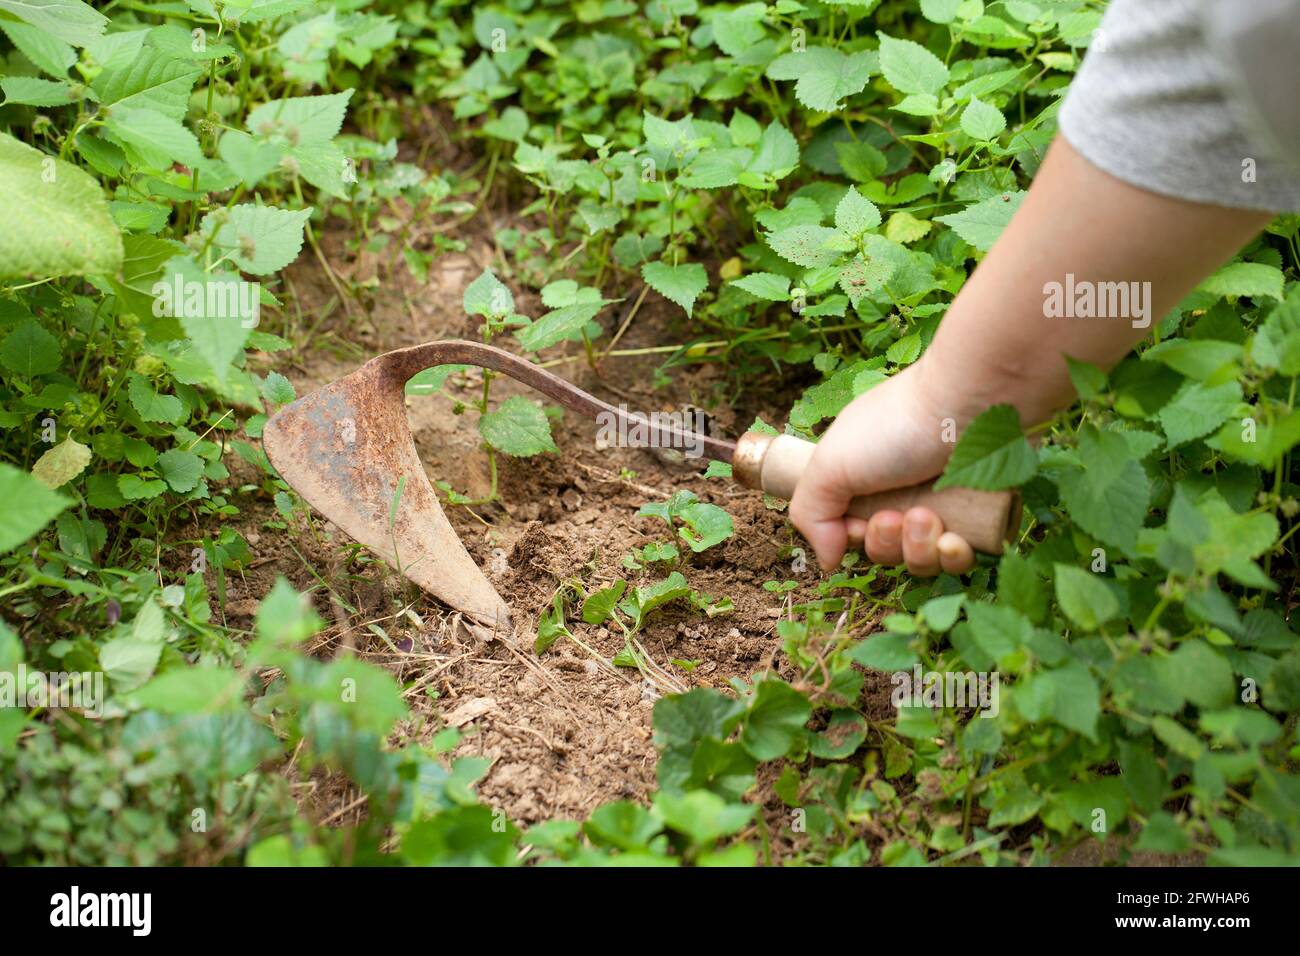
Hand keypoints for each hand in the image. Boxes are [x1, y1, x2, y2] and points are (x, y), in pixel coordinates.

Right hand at [787, 360, 974, 576]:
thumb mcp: (830, 463)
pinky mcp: (979, 518)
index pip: (849, 531)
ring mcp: (942, 506)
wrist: (970, 403)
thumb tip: (827, 560)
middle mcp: (901, 494)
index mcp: (863, 478)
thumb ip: (810, 512)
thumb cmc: (895, 426)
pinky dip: (953, 556)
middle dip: (885, 542)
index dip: (851, 536)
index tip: (858, 523)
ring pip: (920, 561)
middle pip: (883, 551)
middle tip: (896, 516)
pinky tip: (955, 538)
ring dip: (918, 548)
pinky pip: (960, 561)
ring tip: (928, 516)